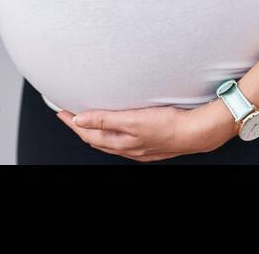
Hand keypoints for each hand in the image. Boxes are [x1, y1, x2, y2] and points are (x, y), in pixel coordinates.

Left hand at [55, 97, 238, 161]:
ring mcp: (140, 147)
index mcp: (122, 143)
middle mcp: (128, 148)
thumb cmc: (169, 124)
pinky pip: (123, 141)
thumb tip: (80, 120)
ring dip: (96, 130)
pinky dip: (112, 133)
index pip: (88, 134)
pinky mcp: (150, 143)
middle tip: (68, 113)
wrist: (197, 132)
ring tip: (87, 119)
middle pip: (96, 139)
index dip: (73, 123)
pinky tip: (117, 127)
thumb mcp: (133, 119)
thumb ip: (105, 119)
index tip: (61, 111)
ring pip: (109, 141)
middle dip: (80, 127)